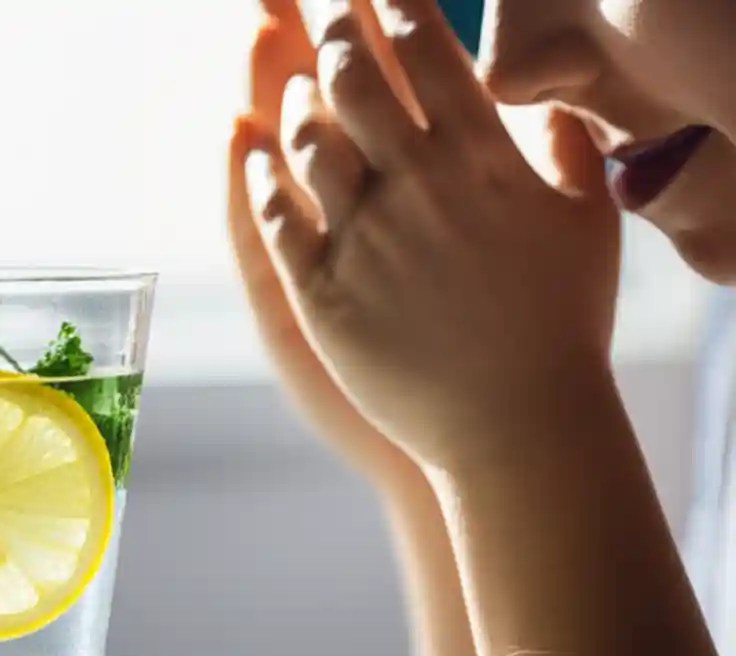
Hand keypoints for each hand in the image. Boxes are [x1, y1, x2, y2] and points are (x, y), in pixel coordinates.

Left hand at [257, 0, 620, 469]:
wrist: (517, 427)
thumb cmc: (561, 328)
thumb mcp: (586, 228)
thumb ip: (565, 155)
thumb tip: (552, 108)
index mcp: (481, 162)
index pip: (427, 52)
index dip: (395, 7)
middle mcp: (415, 187)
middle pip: (355, 78)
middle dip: (333, 30)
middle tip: (322, 12)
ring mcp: (361, 238)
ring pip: (306, 139)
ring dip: (294, 99)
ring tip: (296, 85)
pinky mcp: (320, 289)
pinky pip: (273, 213)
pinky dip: (260, 173)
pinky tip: (255, 153)